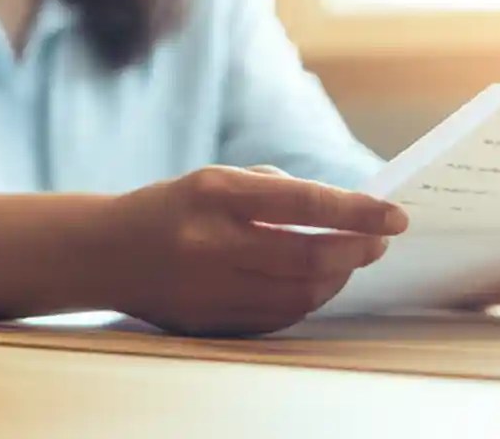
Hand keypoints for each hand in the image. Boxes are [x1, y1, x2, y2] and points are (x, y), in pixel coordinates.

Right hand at [106, 166, 408, 336]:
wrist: (104, 252)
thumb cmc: (172, 206)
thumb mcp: (216, 177)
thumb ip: (277, 189)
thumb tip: (344, 208)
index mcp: (215, 194)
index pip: (304, 204)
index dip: (357, 212)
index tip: (395, 216)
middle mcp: (211, 242)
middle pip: (308, 257)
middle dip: (356, 249)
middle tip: (379, 240)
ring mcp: (208, 288)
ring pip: (298, 294)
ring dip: (337, 278)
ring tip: (352, 260)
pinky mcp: (208, 321)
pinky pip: (277, 317)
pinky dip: (308, 301)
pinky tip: (319, 283)